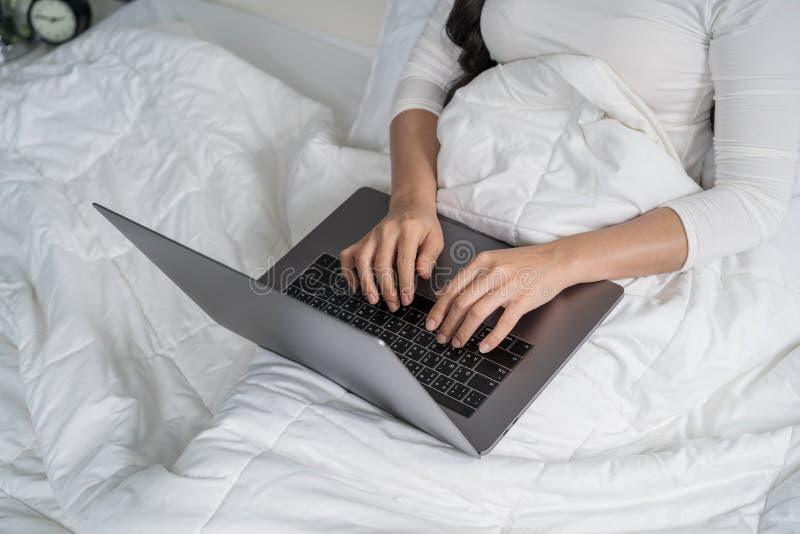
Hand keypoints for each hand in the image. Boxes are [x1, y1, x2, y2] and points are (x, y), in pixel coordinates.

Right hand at [340, 198, 443, 311]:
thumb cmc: (423, 225)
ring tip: (373, 298)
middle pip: (381, 262)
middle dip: (387, 288)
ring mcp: (372, 235)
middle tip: (393, 304)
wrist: (409, 206)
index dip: (405, 283)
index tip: (406, 298)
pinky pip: (348, 255)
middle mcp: (386, 231)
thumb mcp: (435, 238)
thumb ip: (430, 256)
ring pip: (362, 259)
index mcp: (407, 230)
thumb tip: (423, 274)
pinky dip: (348, 271)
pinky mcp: (363, 240)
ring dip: (366, 282)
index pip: (404, 260)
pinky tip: (355, 285)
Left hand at [425, 244, 578, 352]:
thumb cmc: (525, 262)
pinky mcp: (523, 300)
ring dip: (464, 331)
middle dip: (447, 323)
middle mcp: (493, 273)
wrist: (557, 260)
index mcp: (482, 262)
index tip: (431, 322)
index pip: (453, 288)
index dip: (439, 308)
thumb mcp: (495, 260)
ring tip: (457, 343)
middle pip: (461, 302)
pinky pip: (504, 323)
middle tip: (441, 337)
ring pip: (477, 313)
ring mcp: (508, 286)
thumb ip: (473, 276)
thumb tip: (449, 296)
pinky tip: (484, 346)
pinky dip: (492, 337)